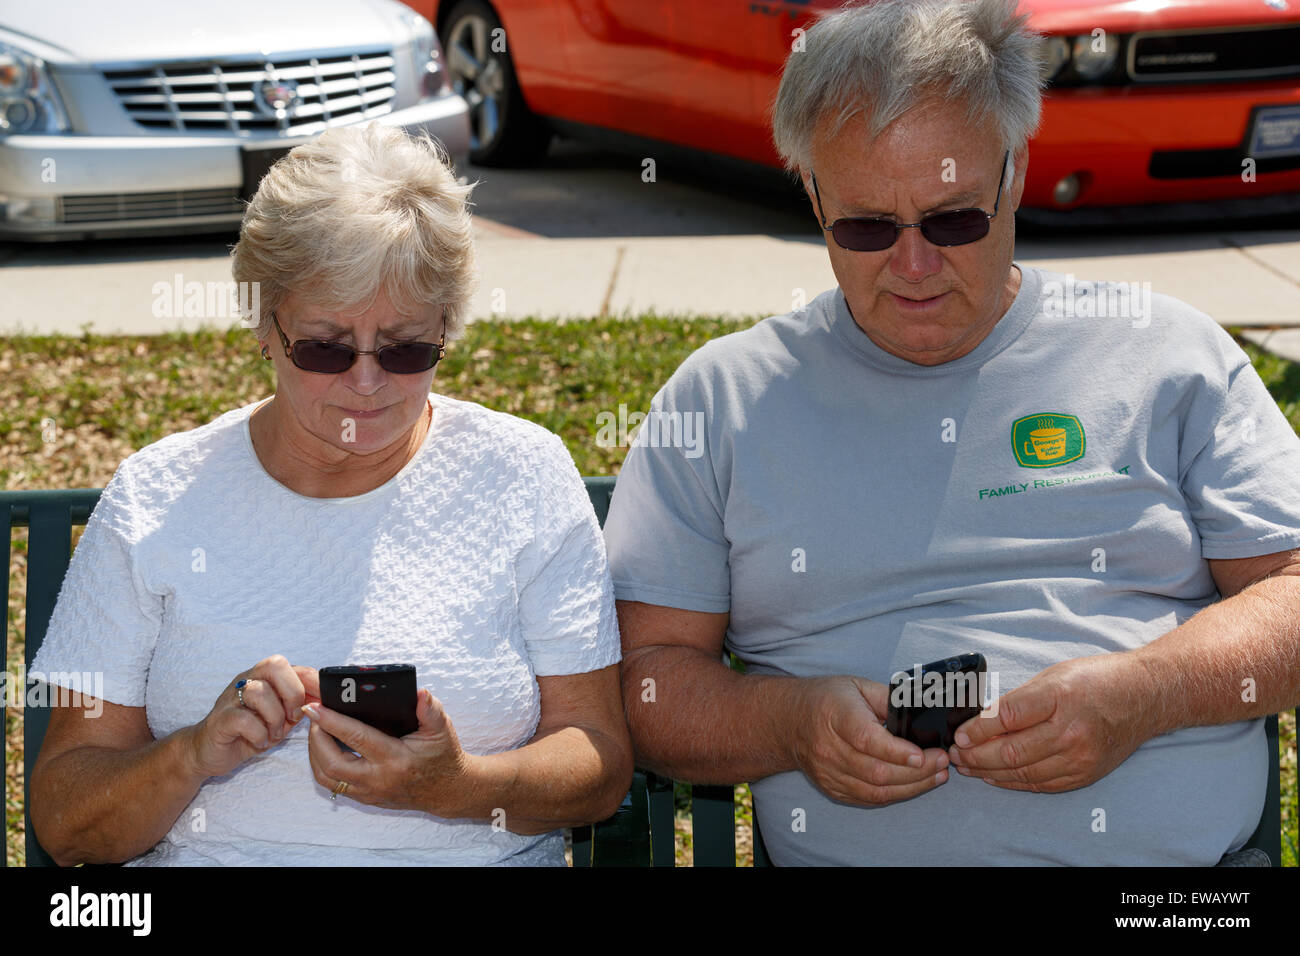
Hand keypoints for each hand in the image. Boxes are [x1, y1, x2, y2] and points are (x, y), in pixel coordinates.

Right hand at [188, 655, 319, 778]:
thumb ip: (299, 704)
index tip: (321, 702)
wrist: (209, 752)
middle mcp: (246, 680)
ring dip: (275, 718)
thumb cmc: (249, 731)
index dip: (310, 681)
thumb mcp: (281, 716)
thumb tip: (325, 699)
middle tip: (293, 717)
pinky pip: (243, 719)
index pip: (290, 665)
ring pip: (259, 692)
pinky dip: (258, 733)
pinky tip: (259, 741)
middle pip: (274, 665)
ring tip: (273, 733)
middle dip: (292, 693)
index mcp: (262, 676)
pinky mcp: (220, 719)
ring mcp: (230, 698)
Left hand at [303, 688, 472, 815]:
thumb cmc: (442, 756)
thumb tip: (419, 693)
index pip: (356, 738)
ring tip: (317, 730)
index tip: (314, 707)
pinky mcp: (365, 797)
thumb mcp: (441, 729)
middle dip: (316, 737)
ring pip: (327, 777)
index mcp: (396, 759)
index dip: (331, 721)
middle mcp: (378, 779)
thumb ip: (431, 709)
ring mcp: (369, 791)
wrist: (447, 790)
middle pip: (332, 762)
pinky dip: (322, 765)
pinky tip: (325, 748)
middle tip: (314, 716)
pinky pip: (333, 784)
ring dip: (315, 752)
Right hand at [791, 676, 949, 806]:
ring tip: (937, 776)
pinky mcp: (832, 788)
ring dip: (912, 787)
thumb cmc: (826, 699)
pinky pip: (868, 799)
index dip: (897, 751)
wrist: (789, 721)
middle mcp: (829, 748)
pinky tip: (914, 785)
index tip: (924, 755)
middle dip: (917, 771)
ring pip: (876, 790)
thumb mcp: (857, 686)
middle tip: (942, 762)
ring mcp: (829, 772)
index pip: (867, 740)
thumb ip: (889, 698)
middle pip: (877, 771)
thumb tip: (922, 710)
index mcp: (836, 715)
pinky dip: (894, 795)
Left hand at [948, 652, 1153, 791]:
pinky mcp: (1084, 774)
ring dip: (988, 772)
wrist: (1144, 697)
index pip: (1007, 718)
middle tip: (955, 753)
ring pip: (1022, 772)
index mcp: (1060, 697)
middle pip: (1011, 752)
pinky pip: (1040, 783)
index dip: (977, 730)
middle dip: (975, 755)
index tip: (959, 734)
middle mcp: (1071, 731)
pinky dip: (1012, 781)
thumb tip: (981, 720)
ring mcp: (1080, 757)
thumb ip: (1018, 700)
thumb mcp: (1053, 676)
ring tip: (967, 766)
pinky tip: (994, 776)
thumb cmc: (1096, 680)